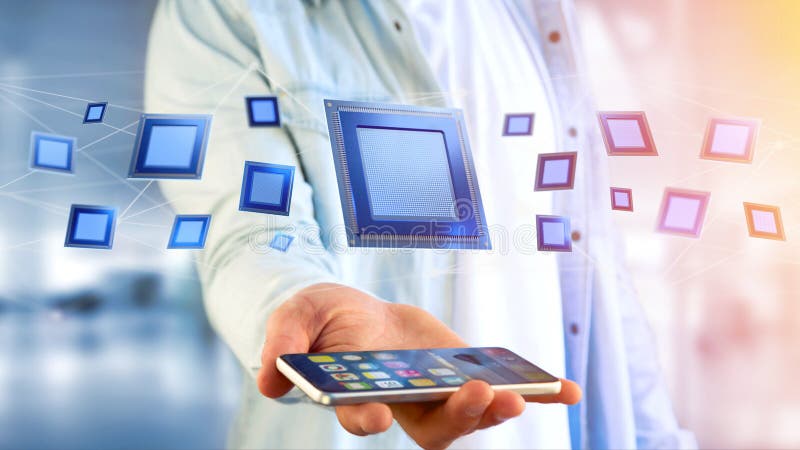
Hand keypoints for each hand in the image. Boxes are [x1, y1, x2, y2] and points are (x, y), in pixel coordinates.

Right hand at [257, 283, 580, 449]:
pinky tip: (568, 391)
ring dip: (498, 409)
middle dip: (458, 417)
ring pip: (470, 416)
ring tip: (522, 395)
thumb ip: (282, 343)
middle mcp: (402, 406)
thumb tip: (269, 380)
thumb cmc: (323, 319)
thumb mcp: (297, 316)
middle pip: (432, 429)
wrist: (358, 312)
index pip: (361, 416)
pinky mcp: (463, 373)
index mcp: (356, 395)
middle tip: (479, 395)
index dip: (366, 418)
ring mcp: (436, 392)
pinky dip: (537, 393)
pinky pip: (502, 388)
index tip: (373, 414)